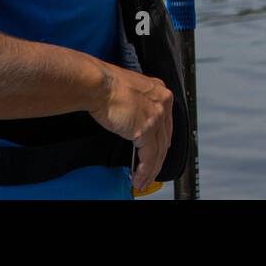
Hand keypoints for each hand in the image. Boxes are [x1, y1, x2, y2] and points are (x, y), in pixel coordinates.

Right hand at [88, 62, 173, 191]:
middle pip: (165, 139)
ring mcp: (156, 117)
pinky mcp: (146, 129)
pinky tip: (139, 177)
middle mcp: (163, 104)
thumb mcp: (131, 91)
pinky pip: (149, 156)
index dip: (161, 143)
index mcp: (161, 93)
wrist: (99, 84)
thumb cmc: (107, 85)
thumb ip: (138, 106)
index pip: (165, 124)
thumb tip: (134, 123)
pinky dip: (145, 170)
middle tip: (150, 173)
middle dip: (158, 160)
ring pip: (159, 151)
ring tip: (143, 181)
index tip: (156, 155)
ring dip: (151, 170)